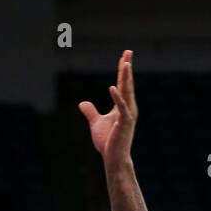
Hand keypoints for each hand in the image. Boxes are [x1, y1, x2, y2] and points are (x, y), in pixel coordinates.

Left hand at [79, 49, 137, 167]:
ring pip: (127, 92)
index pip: (122, 84)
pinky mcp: (125, 123)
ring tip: (125, 63)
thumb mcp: (96, 123)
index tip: (125, 56)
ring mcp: (128, 115)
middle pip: (127, 84)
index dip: (123, 70)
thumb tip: (82, 103)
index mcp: (122, 106)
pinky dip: (117, 97)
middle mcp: (128, 108)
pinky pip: (121, 108)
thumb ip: (90, 112)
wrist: (113, 158)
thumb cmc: (108, 142)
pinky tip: (112, 87)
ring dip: (126, 78)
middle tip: (128, 52)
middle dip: (127, 67)